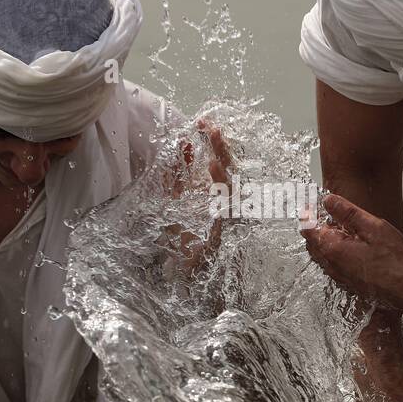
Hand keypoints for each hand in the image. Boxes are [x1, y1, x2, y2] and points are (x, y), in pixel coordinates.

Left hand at [161, 120, 231, 277]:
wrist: (196, 278)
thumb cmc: (190, 246)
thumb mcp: (173, 207)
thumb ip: (173, 181)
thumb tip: (178, 149)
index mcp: (217, 194)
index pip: (217, 162)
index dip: (212, 142)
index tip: (203, 123)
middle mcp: (227, 202)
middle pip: (227, 167)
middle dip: (219, 145)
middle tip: (209, 124)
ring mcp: (229, 215)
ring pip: (230, 183)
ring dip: (221, 161)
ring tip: (212, 139)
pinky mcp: (226, 229)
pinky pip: (225, 205)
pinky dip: (219, 187)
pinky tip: (212, 170)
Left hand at [302, 193, 402, 315]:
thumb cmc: (395, 261)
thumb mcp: (372, 227)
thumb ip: (347, 212)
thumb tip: (329, 201)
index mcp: (333, 249)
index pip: (309, 229)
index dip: (309, 216)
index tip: (311, 206)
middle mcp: (332, 266)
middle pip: (313, 244)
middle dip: (315, 228)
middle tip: (322, 215)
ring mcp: (341, 278)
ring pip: (323, 256)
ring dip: (325, 242)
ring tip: (337, 229)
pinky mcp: (351, 285)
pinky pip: (334, 267)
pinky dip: (335, 254)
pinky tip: (350, 248)